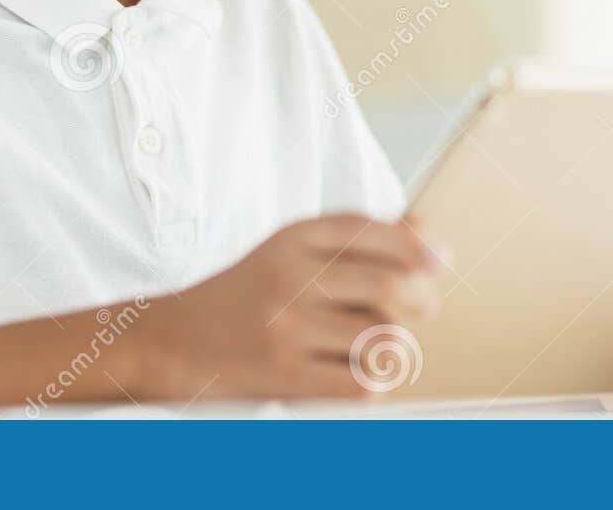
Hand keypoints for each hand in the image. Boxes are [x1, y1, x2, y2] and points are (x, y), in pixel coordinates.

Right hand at [133, 213, 445, 400]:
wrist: (171, 343)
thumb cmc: (242, 297)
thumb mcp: (287, 250)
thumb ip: (349, 239)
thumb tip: (423, 229)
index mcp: (291, 239)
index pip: (367, 230)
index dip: (414, 243)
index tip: (441, 259)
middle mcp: (290, 277)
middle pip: (387, 286)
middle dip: (422, 298)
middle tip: (426, 306)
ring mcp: (287, 328)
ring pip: (380, 337)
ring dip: (392, 346)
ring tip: (377, 346)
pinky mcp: (285, 376)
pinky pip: (360, 383)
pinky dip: (370, 382)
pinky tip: (354, 374)